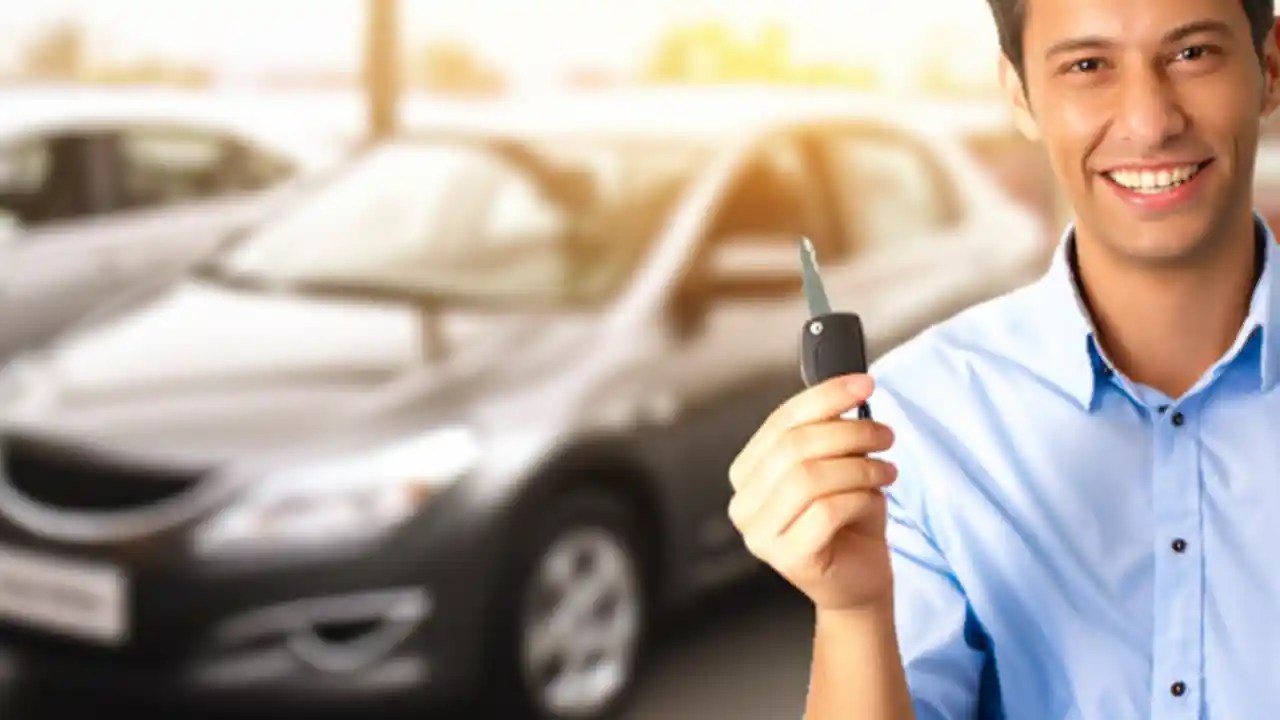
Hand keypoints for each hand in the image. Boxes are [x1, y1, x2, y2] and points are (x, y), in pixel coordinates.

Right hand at [727, 373, 897, 610]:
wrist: (859, 581)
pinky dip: (859, 497)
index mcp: (748, 472)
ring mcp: (760, 534)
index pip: (780, 422)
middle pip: (793, 447)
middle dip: (848, 432)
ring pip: (809, 477)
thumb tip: (849, 389)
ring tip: (886, 470)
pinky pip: (826, 511)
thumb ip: (829, 432)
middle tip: (884, 435)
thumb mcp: (838, 466)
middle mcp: (744, 503)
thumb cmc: (848, 521)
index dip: (824, 397)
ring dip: (859, 466)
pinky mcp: (788, 558)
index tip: (864, 384)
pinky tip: (874, 500)